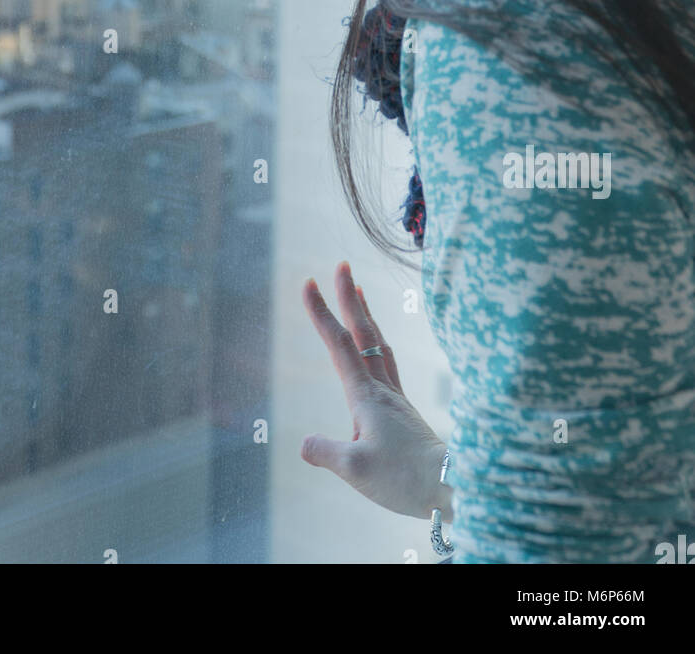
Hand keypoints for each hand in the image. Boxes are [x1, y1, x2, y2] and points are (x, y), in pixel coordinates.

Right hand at [301, 262, 452, 520]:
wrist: (450, 485)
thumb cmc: (404, 478)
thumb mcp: (355, 470)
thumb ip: (325, 452)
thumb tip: (303, 443)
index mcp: (366, 396)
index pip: (339, 344)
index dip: (321, 313)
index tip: (308, 283)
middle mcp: (382, 389)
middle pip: (364, 333)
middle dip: (350, 298)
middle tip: (342, 266)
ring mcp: (396, 399)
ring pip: (379, 345)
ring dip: (366, 316)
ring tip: (360, 294)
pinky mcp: (404, 413)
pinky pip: (388, 365)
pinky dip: (377, 345)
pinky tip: (375, 353)